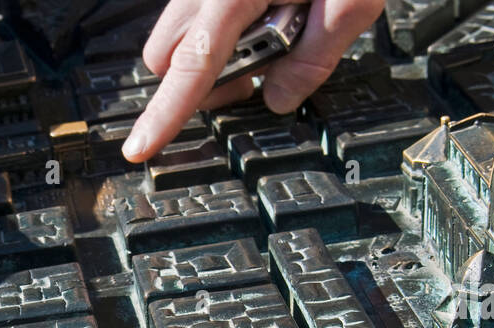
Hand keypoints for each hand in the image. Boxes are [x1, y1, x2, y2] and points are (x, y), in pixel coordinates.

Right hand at [123, 0, 385, 162]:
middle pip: (167, 55)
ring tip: (269, 38)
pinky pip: (198, 10)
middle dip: (197, 82)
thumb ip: (314, 58)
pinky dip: (223, 28)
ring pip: (180, 32)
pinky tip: (267, 13)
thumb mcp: (353, 0)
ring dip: (211, 55)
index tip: (140, 147)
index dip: (164, 115)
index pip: (191, 69)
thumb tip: (279, 98)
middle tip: (253, 77)